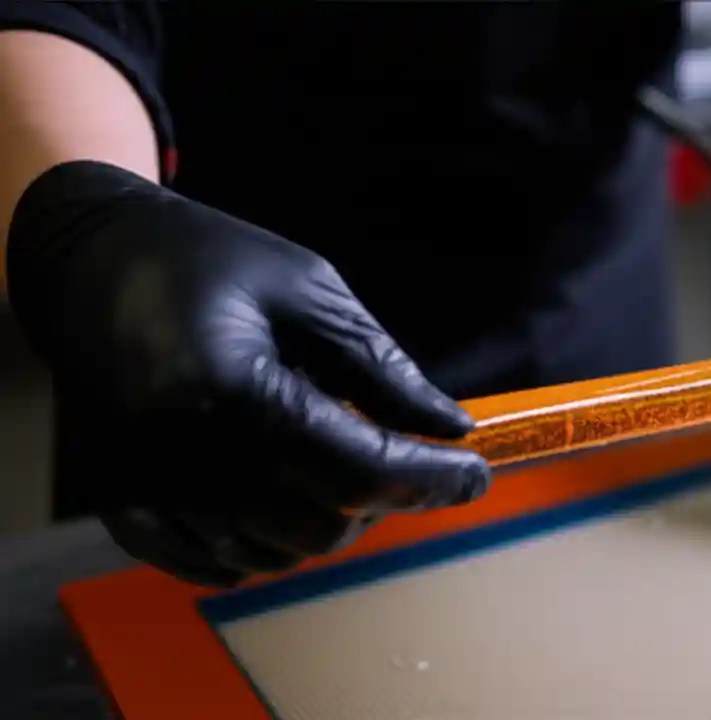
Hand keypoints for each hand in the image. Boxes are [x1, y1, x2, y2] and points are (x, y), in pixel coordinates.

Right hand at [6, 161, 490, 586]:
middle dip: (379, 498)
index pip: (355, 467)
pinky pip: (222, 564)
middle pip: (322, 526)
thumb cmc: (212, 261)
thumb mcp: (310, 290)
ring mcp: (145, 492)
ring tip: (322, 444)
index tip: (476, 474)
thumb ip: (383, 368)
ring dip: (328, 518)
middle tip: (394, 448)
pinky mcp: (125, 510)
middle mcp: (178, 456)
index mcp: (228, 389)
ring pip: (278, 554)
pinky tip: (280, 484)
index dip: (428, 479)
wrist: (93, 264)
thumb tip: (451, 428)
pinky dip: (270, 540)